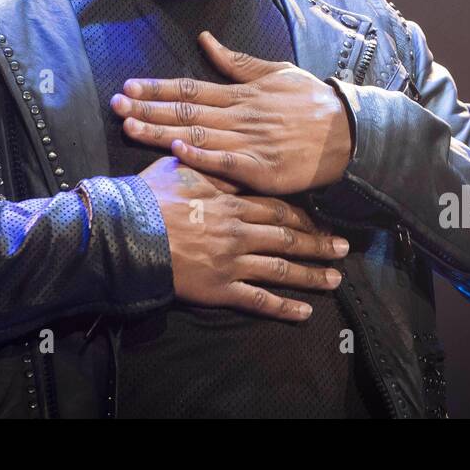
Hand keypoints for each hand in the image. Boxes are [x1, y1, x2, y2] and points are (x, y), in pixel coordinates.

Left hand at [112, 31, 354, 195]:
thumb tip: (205, 39)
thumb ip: (237, 61)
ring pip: (198, 135)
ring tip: (130, 128)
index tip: (128, 87)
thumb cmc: (311, 102)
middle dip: (147, 110)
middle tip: (115, 107)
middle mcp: (240, 115)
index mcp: (241, 94)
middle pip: (185, 112)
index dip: (157, 89)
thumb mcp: (275, 71)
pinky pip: (227, 162)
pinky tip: (178, 151)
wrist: (348, 132)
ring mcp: (250, 142)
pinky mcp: (262, 169)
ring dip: (161, 132)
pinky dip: (201, 156)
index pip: (190, 90)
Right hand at [138, 156, 348, 320]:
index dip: (304, 217)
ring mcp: (232, 262)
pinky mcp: (220, 289)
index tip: (322, 222)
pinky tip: (304, 313)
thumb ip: (213, 167)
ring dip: (311, 275)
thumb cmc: (151, 197)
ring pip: (281, 269)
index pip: (279, 209)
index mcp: (234, 203)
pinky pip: (258, 300)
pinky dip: (283, 307)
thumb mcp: (184, 168)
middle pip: (288, 238)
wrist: (127, 231)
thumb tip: (231, 157)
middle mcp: (240, 232)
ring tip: (334, 280)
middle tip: (343, 248)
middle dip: (318, 244)